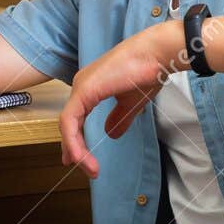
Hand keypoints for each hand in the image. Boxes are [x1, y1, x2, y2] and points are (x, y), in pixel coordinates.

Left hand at [59, 20, 181, 177]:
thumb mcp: (131, 103)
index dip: (75, 139)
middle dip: (73, 148)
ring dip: (75, 149)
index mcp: (91, 87)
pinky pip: (70, 121)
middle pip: (69, 123)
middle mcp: (82, 86)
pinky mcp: (83, 90)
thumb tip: (111, 134)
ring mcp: (80, 87)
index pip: (76, 117)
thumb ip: (119, 119)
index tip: (78, 159)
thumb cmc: (147, 73)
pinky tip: (80, 156)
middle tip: (84, 168)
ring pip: (67, 124)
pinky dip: (73, 141)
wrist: (156, 55)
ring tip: (89, 168)